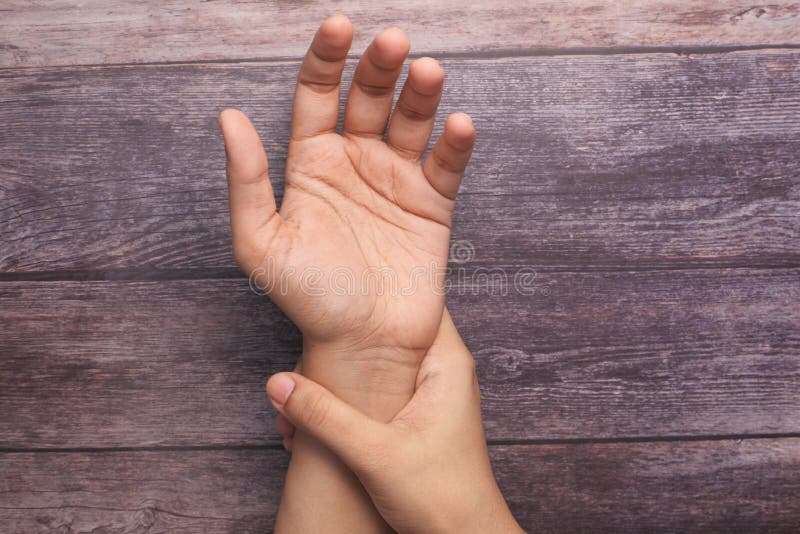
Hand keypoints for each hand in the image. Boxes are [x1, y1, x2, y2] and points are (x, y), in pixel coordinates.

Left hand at [219, 15, 475, 414]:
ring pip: (411, 122)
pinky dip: (454, 144)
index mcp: (310, 164)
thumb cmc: (308, 298)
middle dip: (378, 67)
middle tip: (393, 43)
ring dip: (420, 94)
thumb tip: (228, 115)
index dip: (326, 59)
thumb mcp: (261, 242)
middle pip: (367, 99)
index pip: (316, 96)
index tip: (339, 26)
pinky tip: (458, 124)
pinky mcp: (432, 206)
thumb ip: (246, 180)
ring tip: (427, 71)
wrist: (362, 344)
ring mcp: (395, 182)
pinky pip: (447, 166)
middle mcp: (354, 164)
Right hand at [267, 310, 522, 533]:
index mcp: (446, 362)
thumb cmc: (442, 497)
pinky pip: (378, 390)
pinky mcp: (418, 414)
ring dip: (339, 378)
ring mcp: (430, 392)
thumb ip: (325, 416)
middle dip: (342, 344)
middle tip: (302, 353)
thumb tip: (278, 383)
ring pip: (378, 365)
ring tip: (300, 398)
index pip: (414, 302)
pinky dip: (349, 400)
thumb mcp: (374, 454)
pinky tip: (315, 423)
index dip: (374, 295)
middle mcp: (442, 369)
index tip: (334, 294)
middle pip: (387, 333)